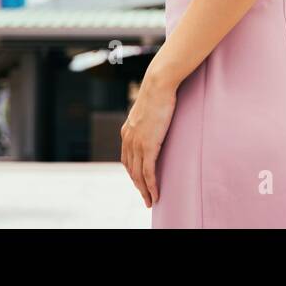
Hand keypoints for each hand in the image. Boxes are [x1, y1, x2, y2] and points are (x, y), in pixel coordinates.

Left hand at [121, 74, 176, 207]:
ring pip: (138, 175)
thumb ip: (148, 118)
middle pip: (131, 169)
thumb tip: (155, 119)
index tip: (139, 182)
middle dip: (137, 185)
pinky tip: (155, 194)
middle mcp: (129, 139)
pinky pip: (148, 172)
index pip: (127, 158)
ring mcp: (137, 143)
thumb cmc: (157, 92)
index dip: (133, 172)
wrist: (158, 85)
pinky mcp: (147, 145)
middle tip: (145, 197)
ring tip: (150, 201)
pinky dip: (151, 186)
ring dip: (144, 190)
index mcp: (127, 131)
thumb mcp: (148, 108)